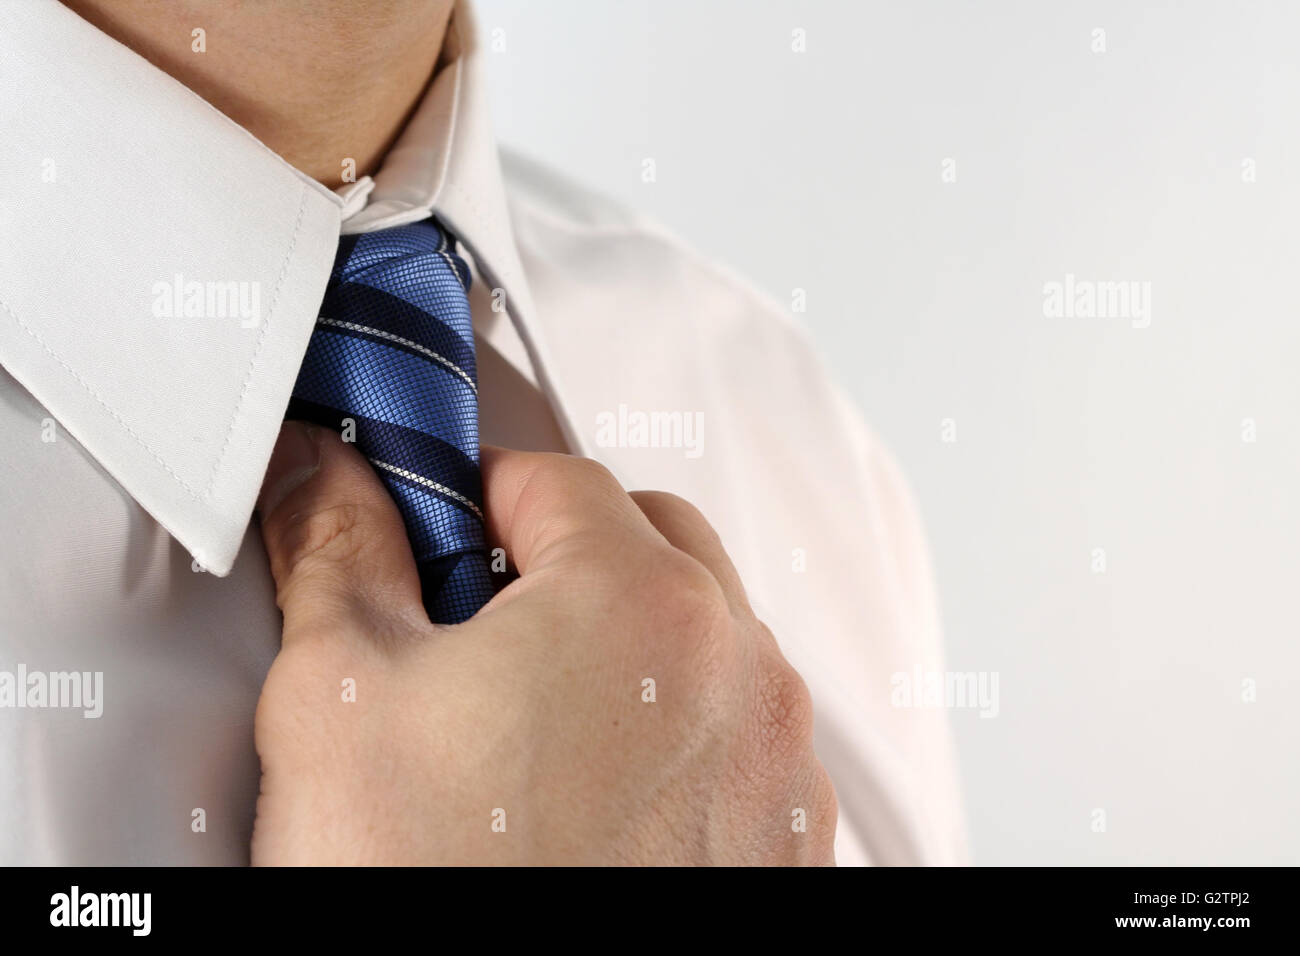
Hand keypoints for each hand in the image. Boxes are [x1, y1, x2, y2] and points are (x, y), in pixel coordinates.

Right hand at [250, 422, 836, 864]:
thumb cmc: (434, 885)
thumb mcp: (342, 694)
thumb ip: (338, 551)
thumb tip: (327, 480)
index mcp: (637, 601)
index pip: (552, 476)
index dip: (471, 496)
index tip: (434, 531)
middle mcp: (735, 666)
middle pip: (645, 537)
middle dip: (559, 555)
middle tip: (474, 621)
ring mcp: (773, 755)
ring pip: (703, 629)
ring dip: (625, 637)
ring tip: (529, 717)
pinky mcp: (784, 833)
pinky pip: (737, 725)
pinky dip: (676, 722)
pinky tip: (592, 786)